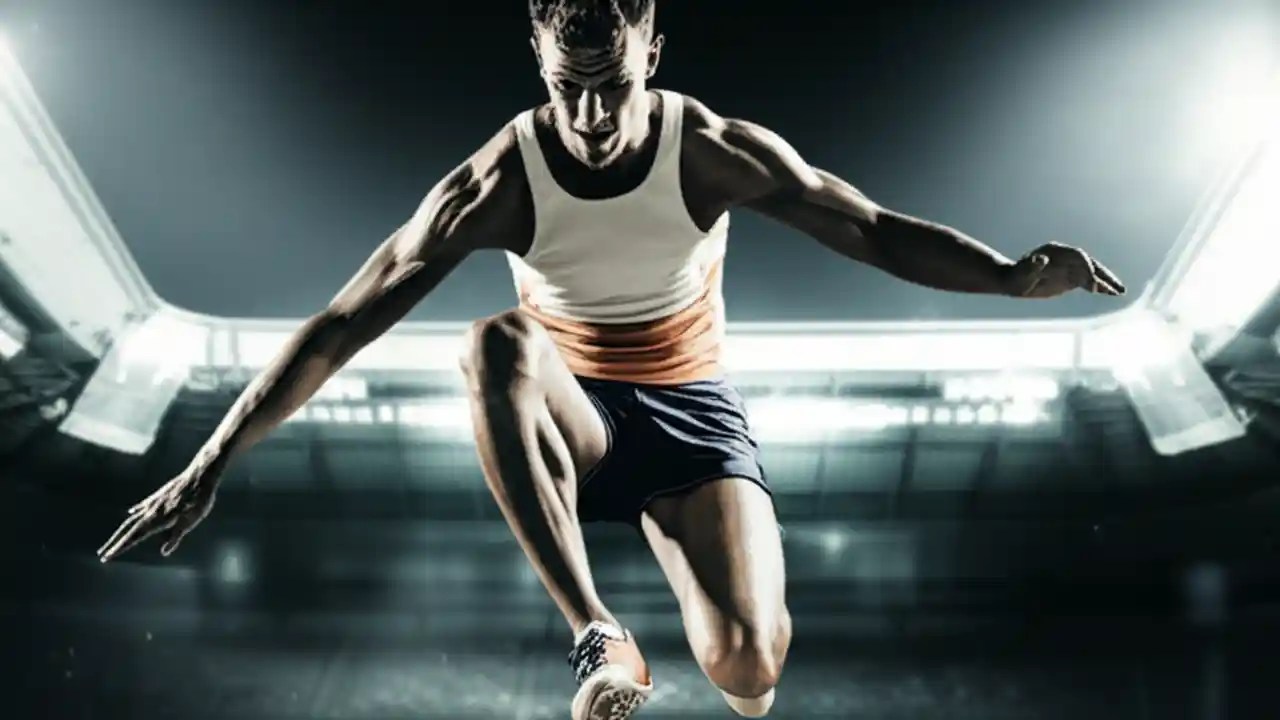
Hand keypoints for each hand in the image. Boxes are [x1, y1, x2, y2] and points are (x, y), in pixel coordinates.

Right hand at [98, 468, 218, 561]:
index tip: (106, 558)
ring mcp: (154, 502)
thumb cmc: (198, 500)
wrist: (200, 475)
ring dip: (122, 530)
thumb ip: (176, 537)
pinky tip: (131, 513)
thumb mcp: (190, 522)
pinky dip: (135, 511)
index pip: (133, 537)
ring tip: (113, 539)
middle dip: (115, 543)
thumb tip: (164, 552)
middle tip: (102, 554)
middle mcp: (151, 511)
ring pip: (133, 518)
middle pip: (128, 529)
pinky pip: (143, 505)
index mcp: (156, 520)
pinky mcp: (159, 495)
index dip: (120, 548)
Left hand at [1006, 242, 1125, 298]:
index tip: (1093, 283)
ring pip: (1092, 273)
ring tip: (1119, 292)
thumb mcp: (1022, 272)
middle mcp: (1065, 257)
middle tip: (1116, 287)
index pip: (1078, 256)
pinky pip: (1087, 282)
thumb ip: (1032, 265)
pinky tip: (1110, 293)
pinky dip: (1098, 287)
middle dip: (1104, 274)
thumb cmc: (1015, 277)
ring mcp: (1069, 267)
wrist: (1012, 281)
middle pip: (1090, 263)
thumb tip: (1041, 258)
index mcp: (1055, 251)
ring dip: (1106, 282)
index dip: (1086, 268)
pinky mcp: (1070, 279)